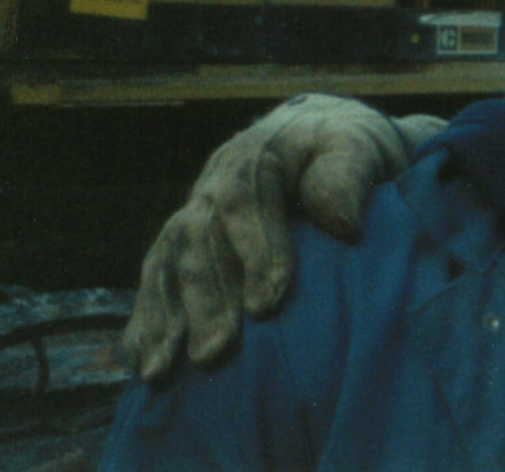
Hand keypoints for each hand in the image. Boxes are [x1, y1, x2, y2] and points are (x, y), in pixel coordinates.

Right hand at [122, 94, 442, 380]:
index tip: (267, 306)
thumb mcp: (361, 146)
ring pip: (168, 261)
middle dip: (205, 299)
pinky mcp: (186, 239)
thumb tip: (343, 225)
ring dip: (164, 317)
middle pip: (198, 238)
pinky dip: (148, 319)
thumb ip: (349, 174)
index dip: (254, 250)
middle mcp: (215, 182)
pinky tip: (143, 363)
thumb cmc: (349, 148)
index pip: (246, 197)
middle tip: (216, 353)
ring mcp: (195, 211)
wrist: (322, 134)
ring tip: (163, 371)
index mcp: (257, 154)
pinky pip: (157, 277)